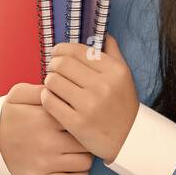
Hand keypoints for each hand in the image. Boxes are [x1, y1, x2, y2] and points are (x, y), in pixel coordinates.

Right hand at [0, 83, 93, 174]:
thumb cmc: (7, 116)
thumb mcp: (18, 94)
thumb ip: (43, 89)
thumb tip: (64, 87)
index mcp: (46, 119)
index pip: (80, 118)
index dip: (83, 119)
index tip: (79, 119)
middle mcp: (48, 143)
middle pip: (86, 142)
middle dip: (86, 139)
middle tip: (79, 136)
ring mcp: (44, 164)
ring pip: (85, 163)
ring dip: (84, 157)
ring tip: (76, 151)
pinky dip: (79, 174)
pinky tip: (73, 165)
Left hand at [40, 33, 138, 163]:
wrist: (128, 139)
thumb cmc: (122, 104)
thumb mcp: (124, 76)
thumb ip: (113, 52)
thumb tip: (102, 34)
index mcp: (114, 71)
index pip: (76, 50)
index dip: (61, 50)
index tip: (57, 55)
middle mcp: (102, 86)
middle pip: (61, 64)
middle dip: (53, 65)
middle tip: (53, 71)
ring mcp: (89, 105)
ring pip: (52, 81)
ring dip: (49, 82)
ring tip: (54, 86)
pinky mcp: (77, 123)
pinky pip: (49, 101)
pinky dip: (46, 97)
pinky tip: (53, 99)